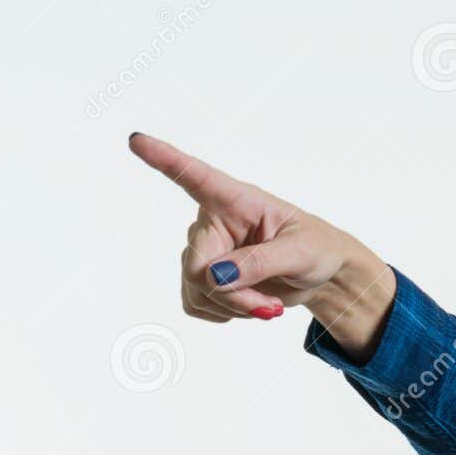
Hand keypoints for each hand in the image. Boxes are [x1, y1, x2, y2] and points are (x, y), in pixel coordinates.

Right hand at [128, 132, 395, 358]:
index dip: (164, 158)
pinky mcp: (202, 279)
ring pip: (196, 291)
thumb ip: (262, 262)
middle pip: (197, 267)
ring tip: (267, 303)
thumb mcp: (300, 253)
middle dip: (233, 296)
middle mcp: (212, 222)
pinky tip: (249, 304)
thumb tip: (217, 276)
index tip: (137, 140)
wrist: (319, 275)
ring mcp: (205, 252)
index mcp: (235, 200)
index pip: (194, 176)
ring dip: (234, 307)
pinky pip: (195, 304)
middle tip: (269, 307)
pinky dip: (225, 314)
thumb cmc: (315, 249)